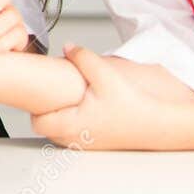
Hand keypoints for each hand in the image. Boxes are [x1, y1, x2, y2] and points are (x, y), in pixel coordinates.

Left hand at [30, 44, 176, 149]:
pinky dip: (73, 124)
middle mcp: (75, 139)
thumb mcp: (106, 75)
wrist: (158, 125)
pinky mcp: (96, 145)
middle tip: (51, 93)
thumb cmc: (133, 105)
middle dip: (45, 111)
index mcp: (72, 125)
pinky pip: (74, 137)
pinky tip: (82, 109)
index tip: (39, 93)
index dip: (34, 107)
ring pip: (59, 134)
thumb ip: (83, 58)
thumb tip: (67, 47)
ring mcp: (85, 145)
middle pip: (45, 128)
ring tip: (67, 100)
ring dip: (59, 118)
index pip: (37, 123)